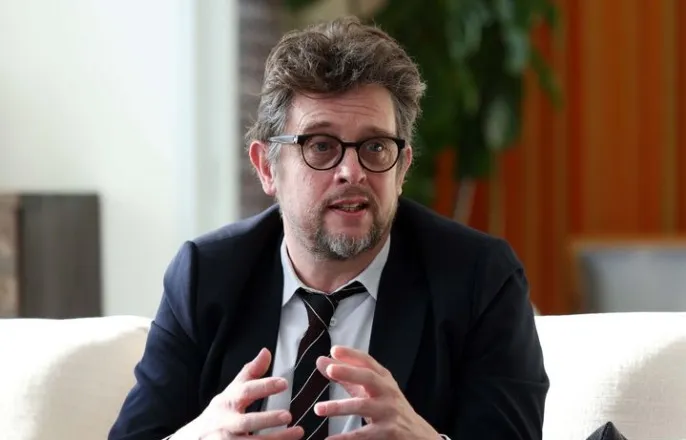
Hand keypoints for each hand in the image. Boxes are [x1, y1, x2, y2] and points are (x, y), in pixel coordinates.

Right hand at [172, 348, 303, 439]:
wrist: (193, 439)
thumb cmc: (218, 414)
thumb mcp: (231, 392)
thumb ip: (250, 374)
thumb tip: (266, 352)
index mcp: (228, 403)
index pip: (245, 391)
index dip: (264, 386)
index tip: (283, 383)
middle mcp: (225, 423)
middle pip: (246, 422)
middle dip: (266, 419)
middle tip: (288, 415)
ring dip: (275, 439)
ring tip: (298, 433)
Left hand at [313, 346, 439, 439]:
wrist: (418, 434)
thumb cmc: (389, 408)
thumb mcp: (371, 390)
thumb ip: (346, 377)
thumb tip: (321, 361)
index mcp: (383, 379)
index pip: (368, 362)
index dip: (352, 355)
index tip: (334, 350)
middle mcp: (388, 392)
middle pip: (369, 378)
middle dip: (350, 372)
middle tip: (330, 370)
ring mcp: (388, 412)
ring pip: (362, 406)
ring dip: (339, 407)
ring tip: (318, 409)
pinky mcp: (388, 432)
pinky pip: (363, 434)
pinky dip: (345, 438)